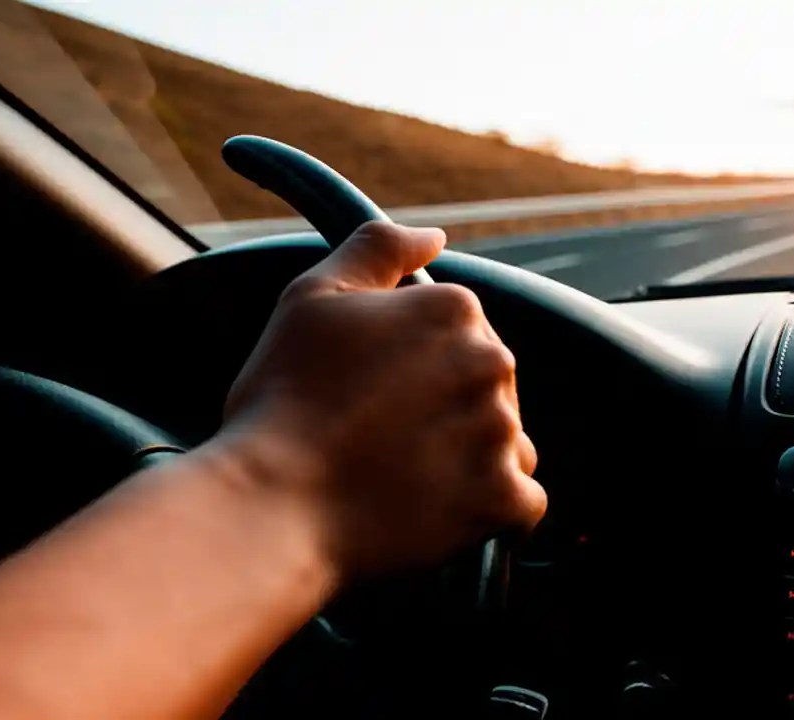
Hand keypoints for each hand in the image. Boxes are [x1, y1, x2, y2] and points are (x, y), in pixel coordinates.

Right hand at [209, 221, 545, 578]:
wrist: (273, 503)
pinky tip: (438, 512)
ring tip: (403, 478)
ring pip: (506, 444)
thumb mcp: (312, 297)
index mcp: (452, 310)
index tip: (375, 395)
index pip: (460, 334)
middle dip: (446, 410)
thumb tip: (434, 235)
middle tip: (382, 439)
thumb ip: (378, 249)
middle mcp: (490, 363)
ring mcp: (502, 433)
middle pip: (485, 388)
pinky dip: (489, 511)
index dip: (414, 368)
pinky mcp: (503, 499)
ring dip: (468, 460)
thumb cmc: (282, 400)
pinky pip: (520, 503)